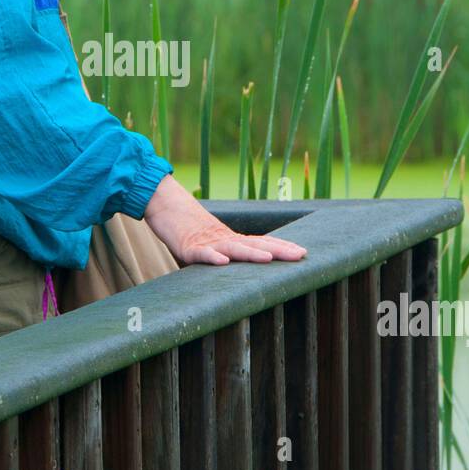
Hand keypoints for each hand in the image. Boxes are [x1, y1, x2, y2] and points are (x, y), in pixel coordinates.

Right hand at [144, 174, 307, 266]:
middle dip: (278, 250)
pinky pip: (201, 253)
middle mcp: (225, 240)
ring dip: (251, 253)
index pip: (262, 242)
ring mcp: (208, 243)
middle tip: (300, 255)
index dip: (282, 247)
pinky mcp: (189, 248)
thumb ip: (228, 253)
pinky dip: (212, 257)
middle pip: (255, 244)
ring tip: (268, 258)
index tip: (303, 252)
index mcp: (232, 240)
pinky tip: (223, 262)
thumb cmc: (189, 229)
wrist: (165, 206)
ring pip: (233, 248)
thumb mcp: (213, 243)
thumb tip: (241, 264)